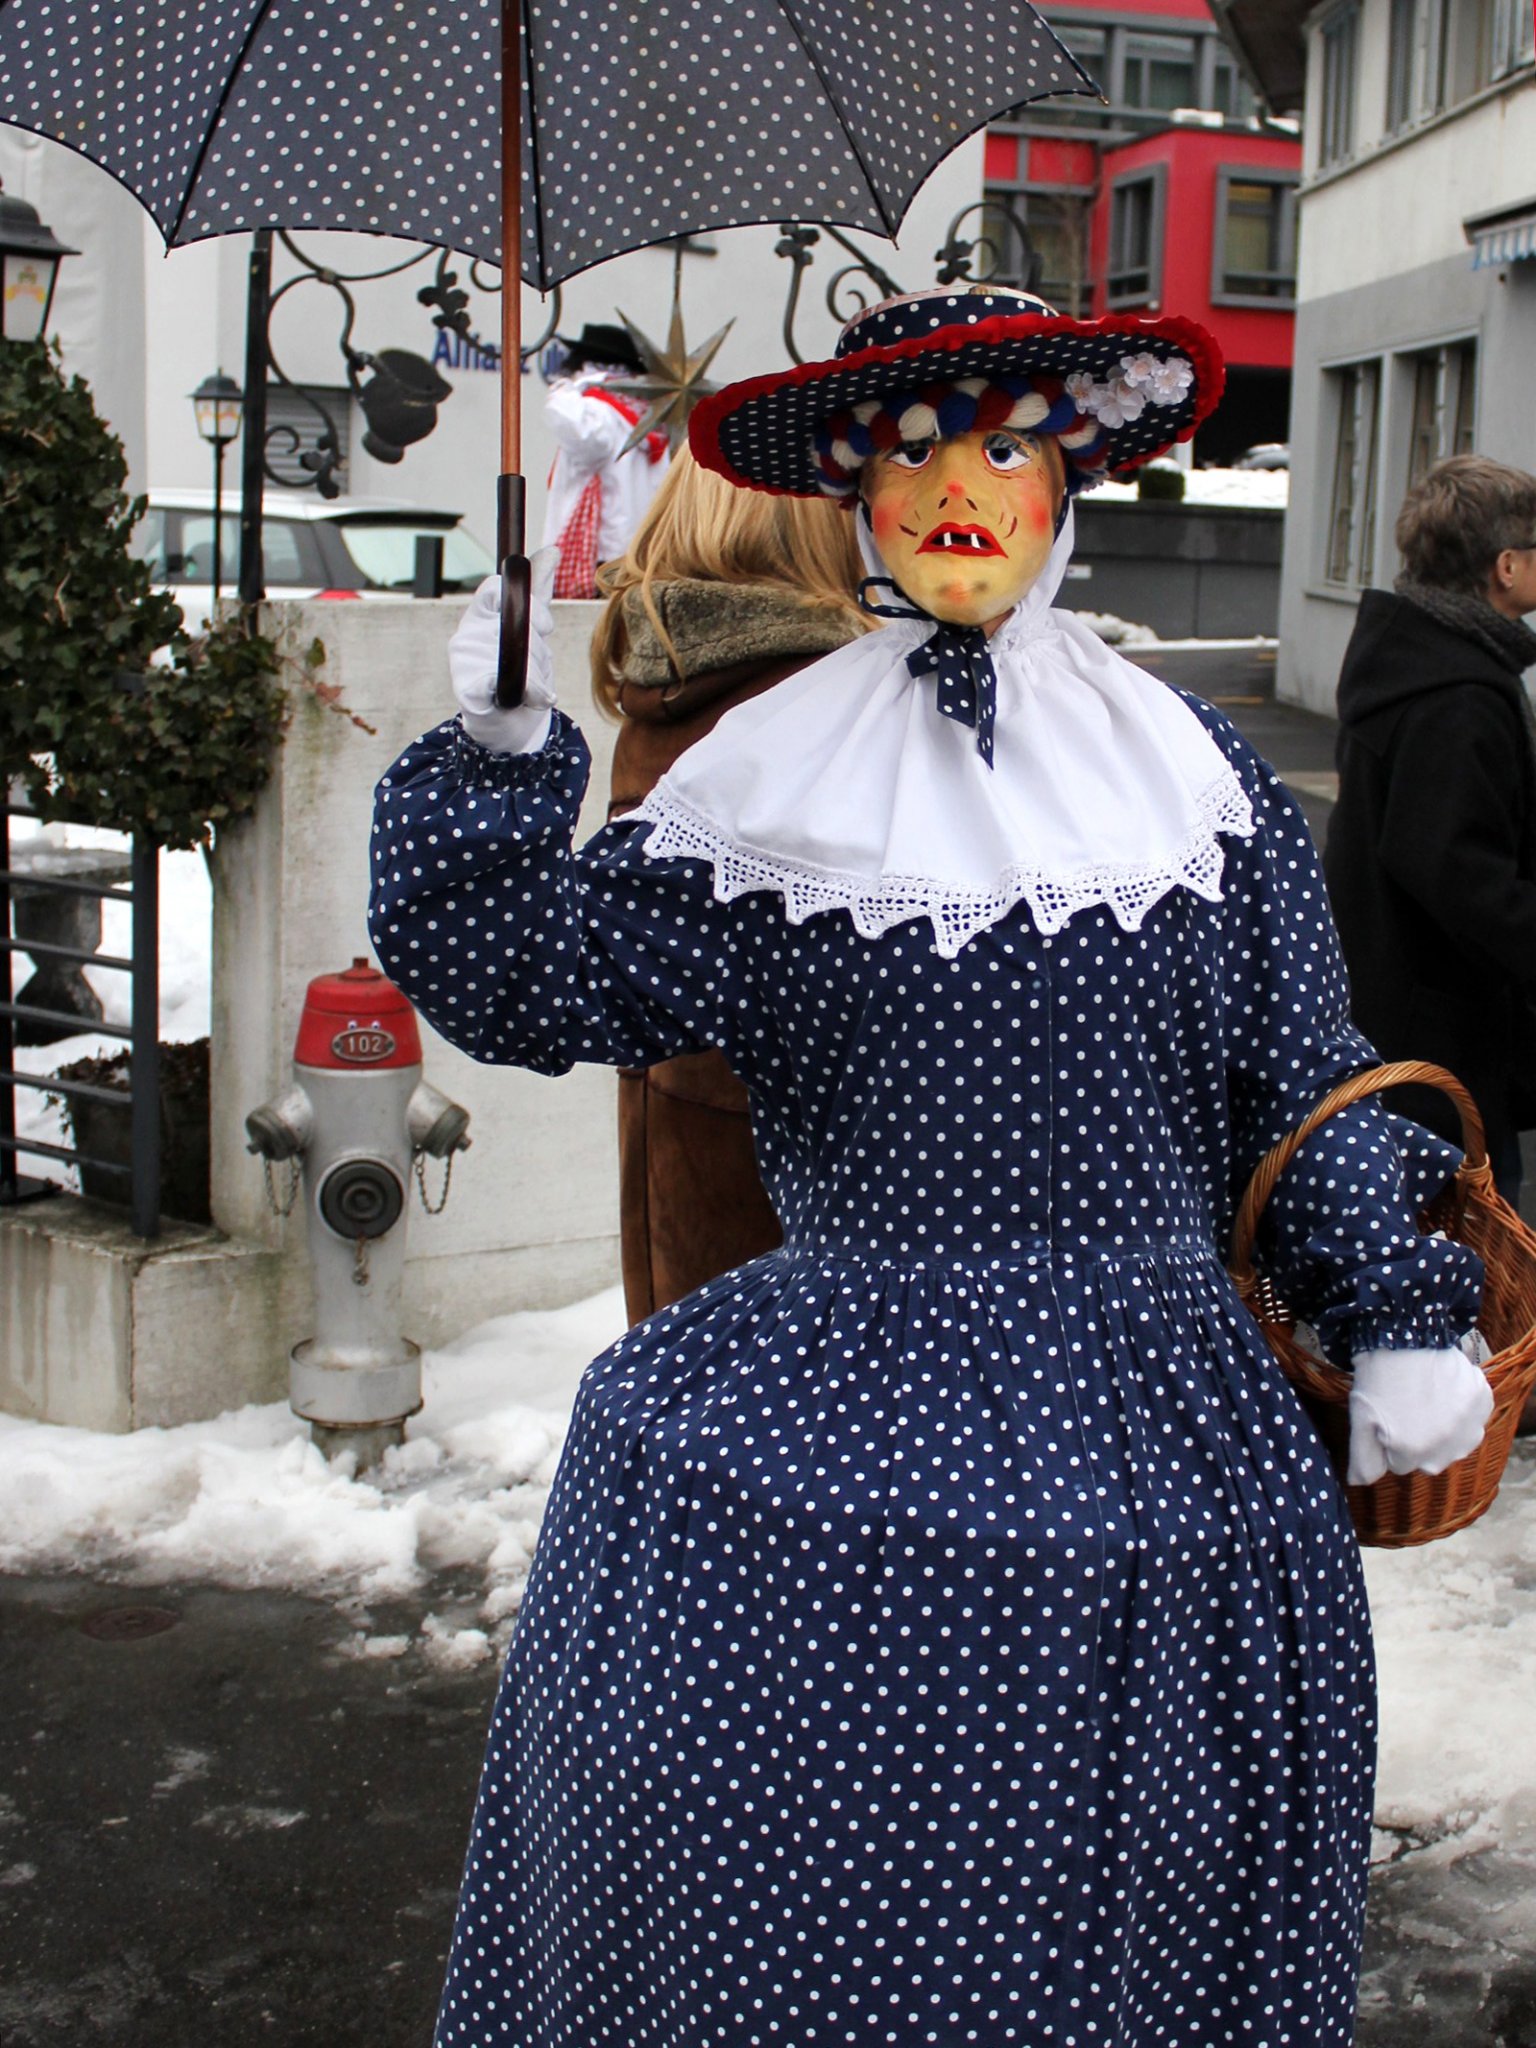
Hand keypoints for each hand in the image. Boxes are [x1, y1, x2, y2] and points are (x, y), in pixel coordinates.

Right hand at [450, 546, 558, 753]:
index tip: (543, 625)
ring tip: (534, 687)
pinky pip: (505, 681)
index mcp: (480, 615)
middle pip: (516, 620)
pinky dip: (529, 691)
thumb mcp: (531, 628)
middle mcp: (467, 634)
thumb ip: (538, 590)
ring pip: (521, 654)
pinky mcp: (470, 692)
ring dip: (540, 674)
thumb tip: (552, 550)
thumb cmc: (518, 674)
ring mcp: (465, 662)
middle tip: (539, 660)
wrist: (508, 726)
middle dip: (539, 643)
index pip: (497, 589)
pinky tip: (534, 697)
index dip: (528, 603)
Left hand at [1346, 1345, 1493, 1486]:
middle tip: (1405, 1408)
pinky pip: (1473, 1420)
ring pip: (1454, 1442)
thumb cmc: (1378, 1377)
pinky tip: (1444, 1392)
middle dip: (1417, 1441)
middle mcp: (1447, 1447)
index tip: (1386, 1418)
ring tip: (1425, 1400)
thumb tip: (1360, 1484)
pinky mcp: (1482, 1403)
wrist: (1404, 1334)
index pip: (1399, 1465)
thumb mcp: (1360, 1419)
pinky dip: (1461, 1411)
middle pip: (1430, 1458)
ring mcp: (1469, 1425)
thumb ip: (1363, 1459)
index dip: (1389, 1442)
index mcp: (1413, 1453)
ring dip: (1442, 1430)